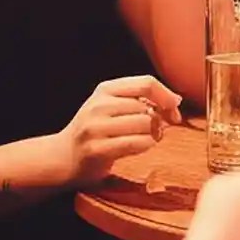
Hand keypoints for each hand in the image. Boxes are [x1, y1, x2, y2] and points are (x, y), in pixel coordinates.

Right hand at [55, 75, 182, 185]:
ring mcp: (95, 127)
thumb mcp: (112, 106)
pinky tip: (141, 146)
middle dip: (161, 119)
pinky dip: (147, 145)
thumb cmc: (95, 130)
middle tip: (159, 129)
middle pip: (148, 107)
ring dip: (155, 133)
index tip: (174, 107)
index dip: (166, 95)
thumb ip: (140, 100)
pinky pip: (137, 143)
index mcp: (105, 89)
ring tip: (148, 137)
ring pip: (145, 124)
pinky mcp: (97, 149)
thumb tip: (175, 100)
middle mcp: (98, 105)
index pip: (146, 83)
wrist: (63, 156)